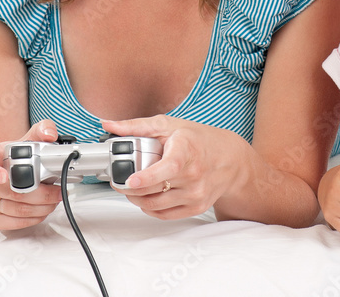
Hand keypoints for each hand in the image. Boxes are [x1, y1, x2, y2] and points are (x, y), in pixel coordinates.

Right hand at [0, 120, 63, 230]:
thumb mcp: (21, 141)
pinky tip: (42, 211)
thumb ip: (39, 131)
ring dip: (40, 207)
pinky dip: (32, 219)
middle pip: (11, 192)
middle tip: (58, 191)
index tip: (3, 176)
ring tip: (55, 200)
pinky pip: (12, 223)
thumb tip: (50, 133)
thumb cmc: (7, 160)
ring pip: (15, 209)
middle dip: (41, 193)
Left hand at [101, 116, 249, 219]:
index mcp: (187, 151)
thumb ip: (136, 126)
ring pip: (155, 205)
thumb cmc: (198, 140)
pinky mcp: (196, 207)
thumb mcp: (168, 125)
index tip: (131, 180)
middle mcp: (194, 175)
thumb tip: (109, 125)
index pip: (167, 168)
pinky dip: (149, 208)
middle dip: (128, 188)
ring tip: (131, 188)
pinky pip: (164, 215)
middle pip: (153, 190)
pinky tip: (147, 196)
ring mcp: (196, 194)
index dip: (147, 177)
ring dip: (136, 199)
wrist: (230, 160)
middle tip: (118, 180)